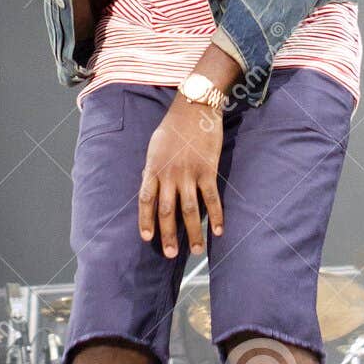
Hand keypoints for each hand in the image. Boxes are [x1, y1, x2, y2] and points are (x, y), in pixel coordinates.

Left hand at [138, 96, 224, 258]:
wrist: (194, 108)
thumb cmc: (172, 127)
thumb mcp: (154, 147)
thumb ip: (152, 169)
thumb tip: (149, 187)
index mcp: (153, 169)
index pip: (145, 201)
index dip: (146, 221)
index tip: (147, 239)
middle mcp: (169, 175)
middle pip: (166, 211)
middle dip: (168, 235)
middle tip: (171, 255)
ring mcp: (189, 174)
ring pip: (190, 210)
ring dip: (193, 233)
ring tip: (197, 251)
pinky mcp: (208, 170)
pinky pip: (211, 198)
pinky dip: (216, 216)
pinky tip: (218, 231)